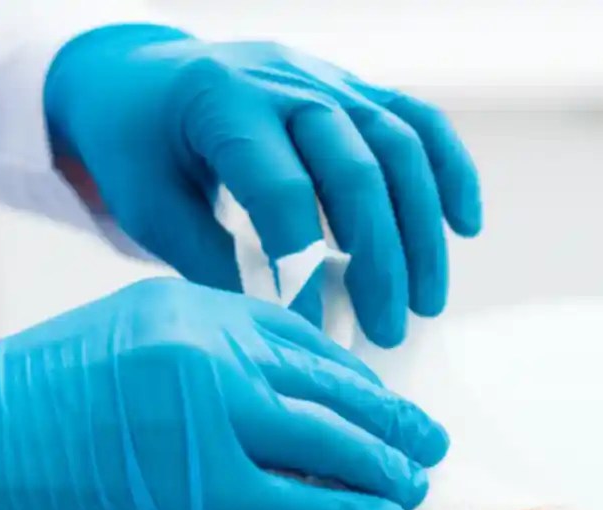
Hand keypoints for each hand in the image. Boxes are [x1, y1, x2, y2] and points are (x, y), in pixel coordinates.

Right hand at [0, 278, 446, 509]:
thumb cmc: (20, 408)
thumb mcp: (114, 341)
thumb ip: (192, 352)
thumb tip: (260, 388)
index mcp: (186, 303)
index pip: (295, 334)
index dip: (346, 371)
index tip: (377, 396)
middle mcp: (207, 344)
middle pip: (327, 379)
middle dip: (387, 413)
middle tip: (428, 435)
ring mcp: (208, 410)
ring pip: (328, 436)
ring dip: (384, 462)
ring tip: (417, 479)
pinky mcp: (200, 483)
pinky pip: (303, 499)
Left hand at [44, 25, 482, 346]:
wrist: (140, 76)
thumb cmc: (138, 146)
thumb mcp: (150, 205)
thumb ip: (211, 260)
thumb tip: (281, 331)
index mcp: (222, 104)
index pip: (280, 194)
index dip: (302, 271)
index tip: (316, 338)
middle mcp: (286, 81)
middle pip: (354, 171)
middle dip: (379, 261)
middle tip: (387, 331)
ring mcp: (330, 79)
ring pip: (400, 149)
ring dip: (422, 231)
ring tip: (427, 302)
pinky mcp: (357, 89)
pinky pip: (420, 122)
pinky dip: (450, 171)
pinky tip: (464, 225)